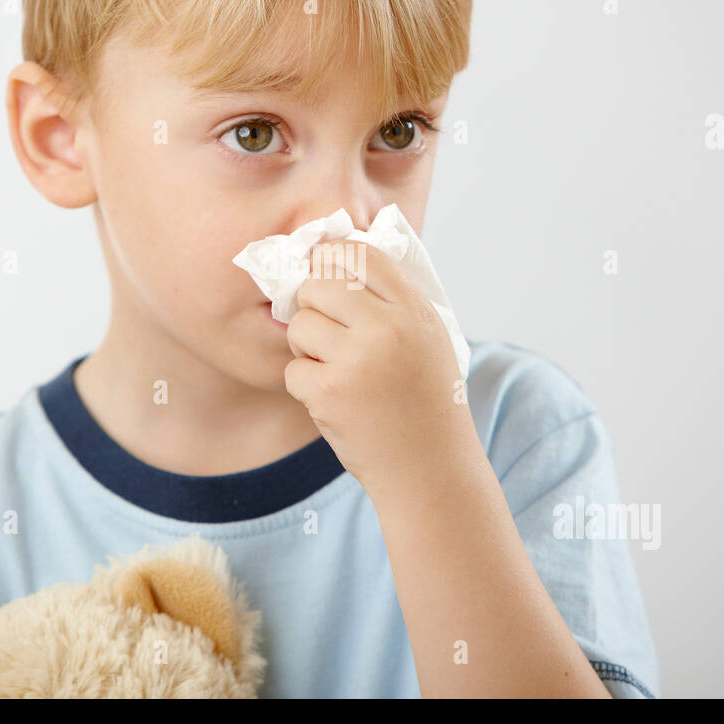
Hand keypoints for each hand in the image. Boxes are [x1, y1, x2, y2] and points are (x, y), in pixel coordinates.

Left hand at [283, 238, 481, 501]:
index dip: (333, 256)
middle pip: (319, 285)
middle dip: (312, 306)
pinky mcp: (330, 393)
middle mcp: (388, 329)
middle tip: (326, 332)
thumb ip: (394, 301)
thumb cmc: (426, 403)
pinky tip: (334, 400)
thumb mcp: (430, 339)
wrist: (431, 470)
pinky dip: (305, 386)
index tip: (321, 267)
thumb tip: (338, 257)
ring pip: (300, 325)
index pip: (361, 254)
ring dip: (306, 348)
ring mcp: (357, 361)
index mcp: (414, 311)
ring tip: (334, 369)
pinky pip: (293, 370)